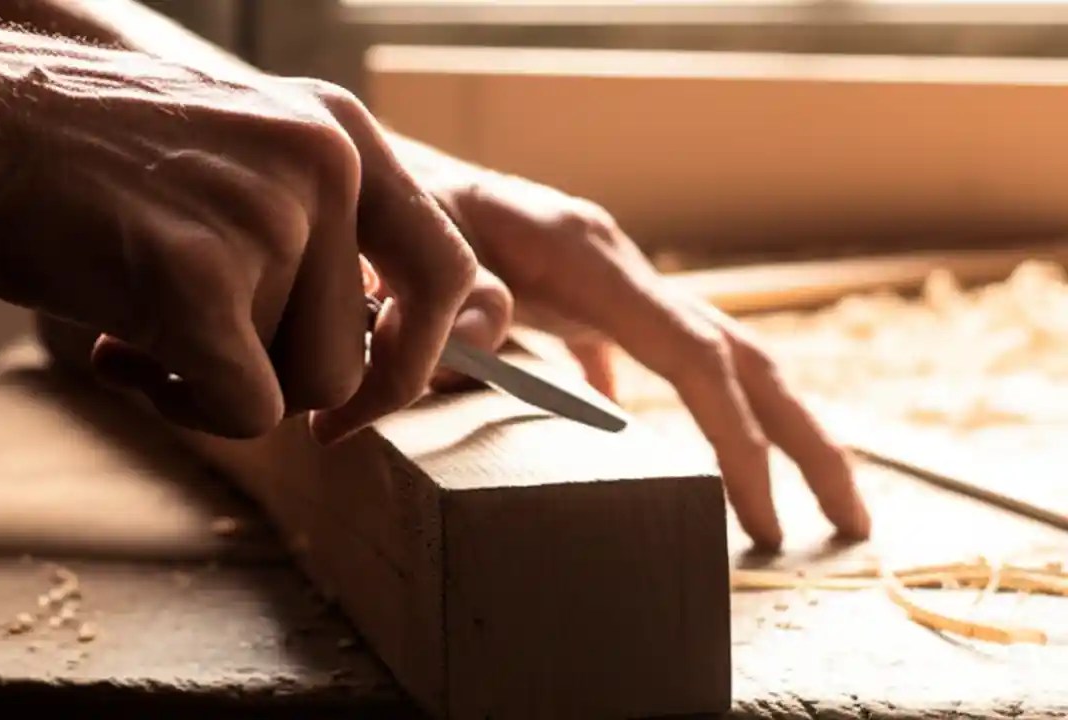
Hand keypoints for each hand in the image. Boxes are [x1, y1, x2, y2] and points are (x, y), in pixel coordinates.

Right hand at [0, 28, 474, 440]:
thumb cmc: (97, 164)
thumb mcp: (243, 167)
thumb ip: (315, 242)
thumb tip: (372, 361)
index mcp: (342, 136)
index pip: (447, 271)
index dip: (417, 354)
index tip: (364, 396)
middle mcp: (325, 167)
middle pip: (356, 358)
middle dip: (287, 384)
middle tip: (212, 362)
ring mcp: (268, 219)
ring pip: (301, 391)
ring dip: (223, 386)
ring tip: (144, 330)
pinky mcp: (202, 279)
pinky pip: (245, 411)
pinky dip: (186, 406)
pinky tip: (120, 350)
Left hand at [395, 141, 869, 548]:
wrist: (395, 178)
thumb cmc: (405, 214)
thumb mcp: (424, 251)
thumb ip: (459, 297)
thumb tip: (495, 334)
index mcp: (590, 258)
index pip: (694, 355)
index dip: (737, 436)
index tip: (766, 517)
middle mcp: (621, 269)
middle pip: (743, 357)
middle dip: (805, 439)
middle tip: (853, 521)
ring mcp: (613, 286)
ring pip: (717, 359)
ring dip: (765, 431)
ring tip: (792, 507)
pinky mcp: (590, 302)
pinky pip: (658, 361)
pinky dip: (683, 411)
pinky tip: (668, 463)